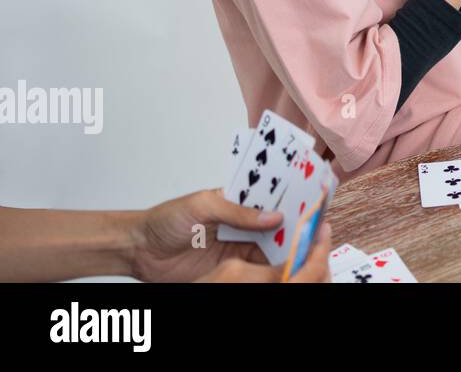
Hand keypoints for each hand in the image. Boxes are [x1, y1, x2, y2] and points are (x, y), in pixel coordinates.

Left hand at [131, 188, 330, 282]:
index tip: (315, 195)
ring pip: (274, 249)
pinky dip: (273, 270)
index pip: (273, 196)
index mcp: (239, 200)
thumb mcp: (201, 205)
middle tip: (316, 227)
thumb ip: (236, 211)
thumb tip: (272, 216)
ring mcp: (240, 247)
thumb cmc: (164, 220)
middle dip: (298, 224)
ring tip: (306, 248)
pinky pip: (259, 270)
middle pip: (280, 224)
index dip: (294, 196)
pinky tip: (284, 268)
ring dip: (289, 249)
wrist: (138, 250)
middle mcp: (244, 223)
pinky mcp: (232, 271)